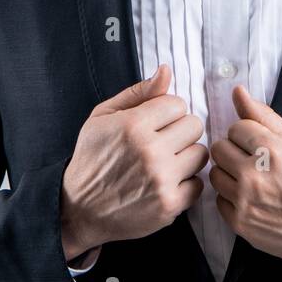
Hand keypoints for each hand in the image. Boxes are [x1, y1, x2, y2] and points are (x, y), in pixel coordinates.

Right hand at [61, 64, 208, 259]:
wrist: (80, 210)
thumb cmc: (92, 159)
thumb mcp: (103, 117)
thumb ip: (138, 93)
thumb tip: (167, 70)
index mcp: (133, 125)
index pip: (178, 104)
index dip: (166, 113)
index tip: (153, 124)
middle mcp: (150, 151)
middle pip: (194, 125)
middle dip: (179, 131)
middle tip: (161, 143)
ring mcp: (162, 179)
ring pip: (201, 153)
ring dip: (185, 156)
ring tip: (164, 163)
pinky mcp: (170, 205)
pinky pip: (199, 183)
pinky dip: (185, 184)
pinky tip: (165, 183)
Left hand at [209, 85, 281, 264]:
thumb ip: (264, 116)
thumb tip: (238, 92)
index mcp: (270, 150)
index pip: (236, 127)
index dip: (250, 134)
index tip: (261, 145)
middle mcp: (253, 175)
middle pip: (220, 148)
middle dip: (235, 150)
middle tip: (254, 160)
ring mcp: (245, 201)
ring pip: (215, 174)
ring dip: (230, 173)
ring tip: (251, 178)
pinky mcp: (240, 223)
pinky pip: (218, 200)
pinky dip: (232, 198)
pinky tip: (251, 198)